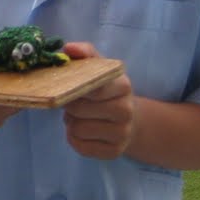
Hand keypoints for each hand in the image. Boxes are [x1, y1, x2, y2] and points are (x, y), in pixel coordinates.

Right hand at [0, 33, 18, 140]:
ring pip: (14, 106)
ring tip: (28, 73)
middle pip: (12, 99)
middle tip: (31, 65)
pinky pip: (9, 111)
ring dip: (21, 90)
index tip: (21, 62)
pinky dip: (13, 98)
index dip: (13, 77)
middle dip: (23, 82)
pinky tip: (15, 86)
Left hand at [61, 41, 134, 158]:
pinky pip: (80, 147)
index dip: (75, 88)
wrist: (130, 120)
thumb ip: (84, 53)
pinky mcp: (114, 152)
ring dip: (71, 123)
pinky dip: (75, 139)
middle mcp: (126, 110)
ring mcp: (122, 133)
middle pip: (78, 109)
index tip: (71, 87)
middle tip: (75, 104)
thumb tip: (69, 48)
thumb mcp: (99, 68)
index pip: (92, 86)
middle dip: (70, 107)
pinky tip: (84, 131)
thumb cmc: (106, 91)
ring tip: (80, 117)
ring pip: (77, 129)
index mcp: (123, 85)